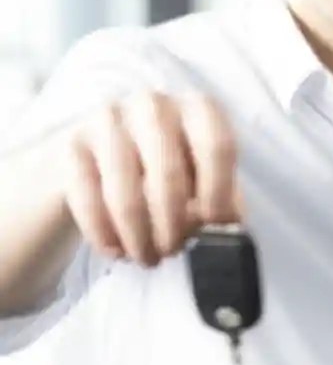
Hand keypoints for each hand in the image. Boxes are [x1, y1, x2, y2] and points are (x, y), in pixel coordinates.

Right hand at [55, 92, 240, 265]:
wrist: (105, 157)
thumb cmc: (171, 168)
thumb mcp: (204, 177)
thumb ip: (221, 199)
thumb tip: (228, 230)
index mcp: (198, 110)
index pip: (217, 146)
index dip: (219, 192)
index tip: (214, 227)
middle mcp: (153, 106)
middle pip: (168, 174)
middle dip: (174, 225)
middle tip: (174, 252)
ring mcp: (108, 121)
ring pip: (125, 193)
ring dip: (139, 237)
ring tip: (148, 258)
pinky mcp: (72, 145)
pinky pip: (88, 200)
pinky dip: (105, 234)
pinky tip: (117, 251)